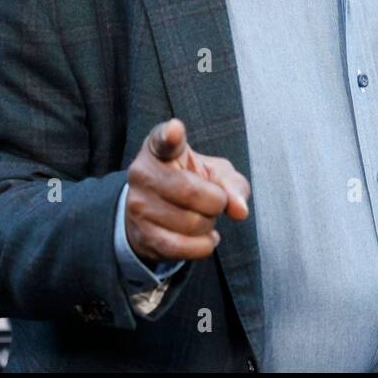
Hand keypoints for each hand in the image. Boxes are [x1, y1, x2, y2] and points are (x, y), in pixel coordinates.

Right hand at [124, 118, 250, 265]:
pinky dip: (202, 246)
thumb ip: (232, 185)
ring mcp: (137, 205)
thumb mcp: (215, 173)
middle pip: (190, 192)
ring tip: (203, 218)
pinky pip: (180, 247)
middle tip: (216, 201)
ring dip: (208, 225)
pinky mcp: (141, 234)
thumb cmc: (192, 182)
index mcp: (160, 148)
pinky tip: (206, 238)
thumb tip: (240, 210)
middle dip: (215, 202)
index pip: (164, 140)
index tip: (176, 130)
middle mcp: (143, 172)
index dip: (170, 135)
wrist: (158, 212)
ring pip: (189, 223)